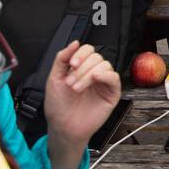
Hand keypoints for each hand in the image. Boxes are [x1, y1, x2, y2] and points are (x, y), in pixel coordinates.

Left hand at [44, 41, 120, 168]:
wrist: (63, 127)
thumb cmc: (58, 106)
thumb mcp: (54, 78)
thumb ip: (61, 58)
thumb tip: (74, 42)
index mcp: (80, 68)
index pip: (88, 50)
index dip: (81, 53)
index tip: (71, 64)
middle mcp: (93, 73)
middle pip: (96, 56)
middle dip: (81, 68)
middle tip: (70, 83)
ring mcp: (103, 82)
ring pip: (104, 65)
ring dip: (88, 74)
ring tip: (76, 88)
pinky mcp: (112, 93)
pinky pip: (114, 77)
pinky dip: (105, 75)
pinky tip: (95, 79)